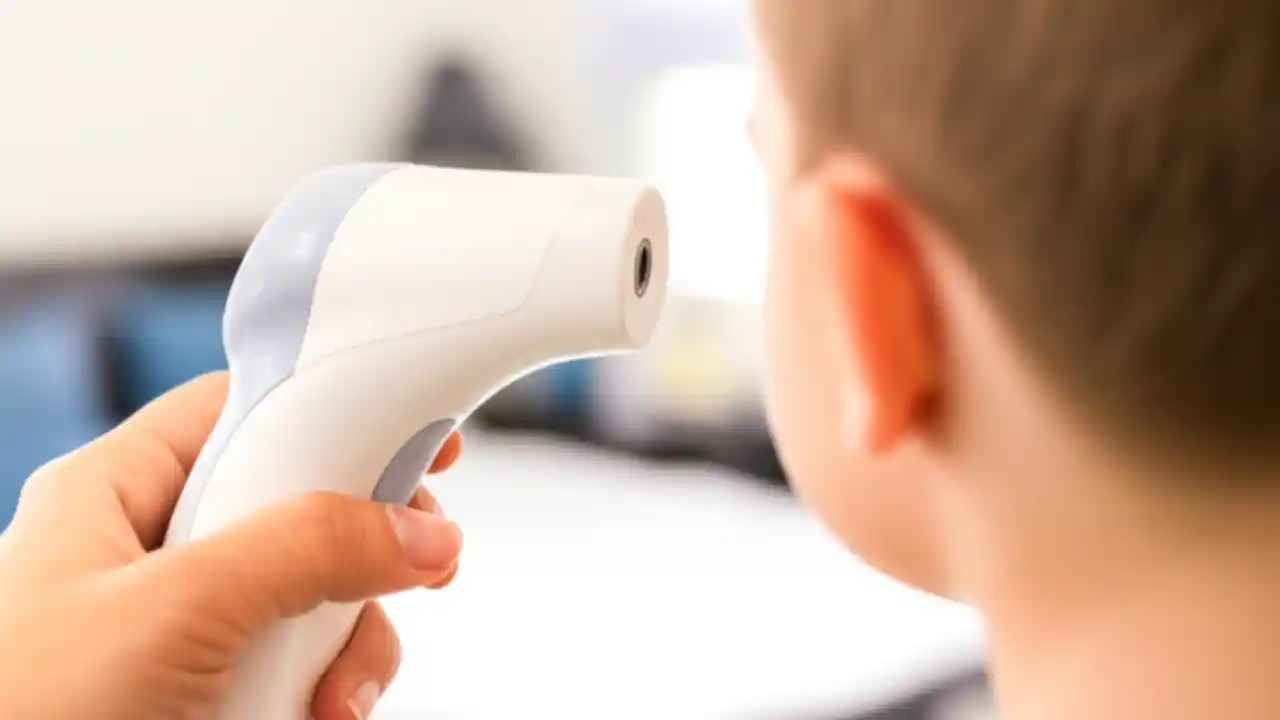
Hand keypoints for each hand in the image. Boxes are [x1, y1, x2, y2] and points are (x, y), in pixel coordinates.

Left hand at [0, 372, 463, 719]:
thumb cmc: (23, 716)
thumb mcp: (173, 609)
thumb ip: (304, 548)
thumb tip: (419, 532)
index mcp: (112, 493)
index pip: (239, 410)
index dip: (332, 410)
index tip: (422, 434)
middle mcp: (151, 554)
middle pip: (297, 508)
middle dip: (361, 550)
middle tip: (419, 564)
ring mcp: (183, 630)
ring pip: (313, 599)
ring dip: (351, 644)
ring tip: (333, 697)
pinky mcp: (210, 692)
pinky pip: (300, 669)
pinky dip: (329, 693)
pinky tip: (319, 716)